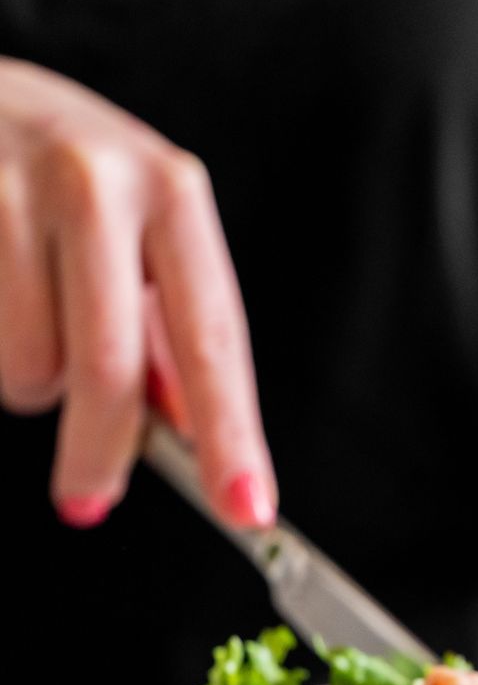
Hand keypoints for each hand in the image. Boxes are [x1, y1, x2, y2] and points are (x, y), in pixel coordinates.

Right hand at [0, 59, 273, 526]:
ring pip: (27, 366)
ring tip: (25, 327)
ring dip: (29, 384)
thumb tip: (190, 436)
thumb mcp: (136, 235)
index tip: (246, 508)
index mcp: (171, 193)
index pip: (211, 341)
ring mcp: (6, 185)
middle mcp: (96, 180)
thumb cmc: (60, 176)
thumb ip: (165, 333)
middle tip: (88, 499)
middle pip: (108, 369)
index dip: (229, 436)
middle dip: (100, 455)